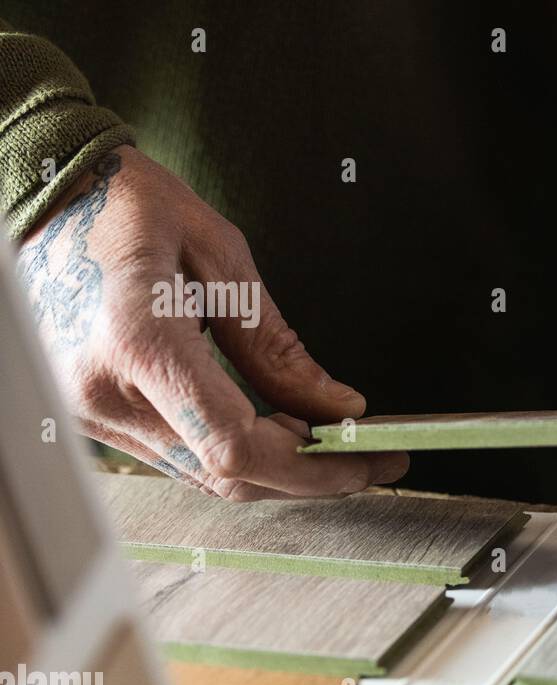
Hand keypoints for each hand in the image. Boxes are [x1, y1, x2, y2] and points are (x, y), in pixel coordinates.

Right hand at [18, 146, 406, 499]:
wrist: (41, 193)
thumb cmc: (127, 205)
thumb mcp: (220, 257)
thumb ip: (277, 346)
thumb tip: (338, 407)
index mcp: (138, 342)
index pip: (239, 446)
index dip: (314, 467)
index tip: (371, 458)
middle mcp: (102, 391)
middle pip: (226, 474)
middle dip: (308, 475)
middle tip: (368, 456)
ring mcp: (86, 411)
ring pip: (203, 475)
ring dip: (273, 467)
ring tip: (326, 435)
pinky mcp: (87, 416)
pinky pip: (177, 456)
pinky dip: (232, 453)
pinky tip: (272, 426)